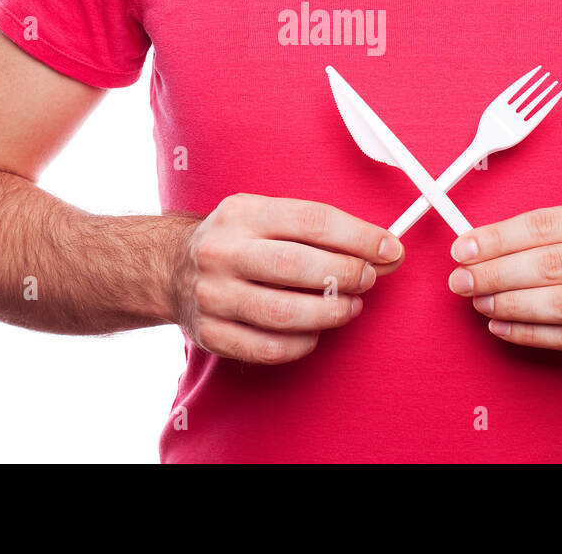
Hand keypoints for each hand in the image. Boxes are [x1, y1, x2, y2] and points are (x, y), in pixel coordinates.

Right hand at [168, 193, 404, 364]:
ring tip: (349, 307)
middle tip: (369, 279)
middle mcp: (223, 251)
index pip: (312, 221)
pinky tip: (315, 332)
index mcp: (242, 213)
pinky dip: (302, 344)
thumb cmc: (236, 240)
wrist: (171, 267)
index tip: (389, 249)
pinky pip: (267, 348)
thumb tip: (384, 251)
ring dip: (329, 312)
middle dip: (346, 275)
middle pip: (297, 266)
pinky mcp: (211, 333)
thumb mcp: (267, 214)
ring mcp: (213, 294)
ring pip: (283, 312)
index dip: (359, 237)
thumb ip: (321, 230)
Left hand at [447, 199, 561, 358]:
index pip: (545, 226)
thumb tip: (485, 242)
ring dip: (509, 305)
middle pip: (549, 266)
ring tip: (479, 301)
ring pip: (559, 305)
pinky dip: (530, 334)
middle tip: (462, 279)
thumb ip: (552, 229)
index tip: (465, 247)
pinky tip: (502, 326)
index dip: (498, 238)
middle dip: (495, 274)